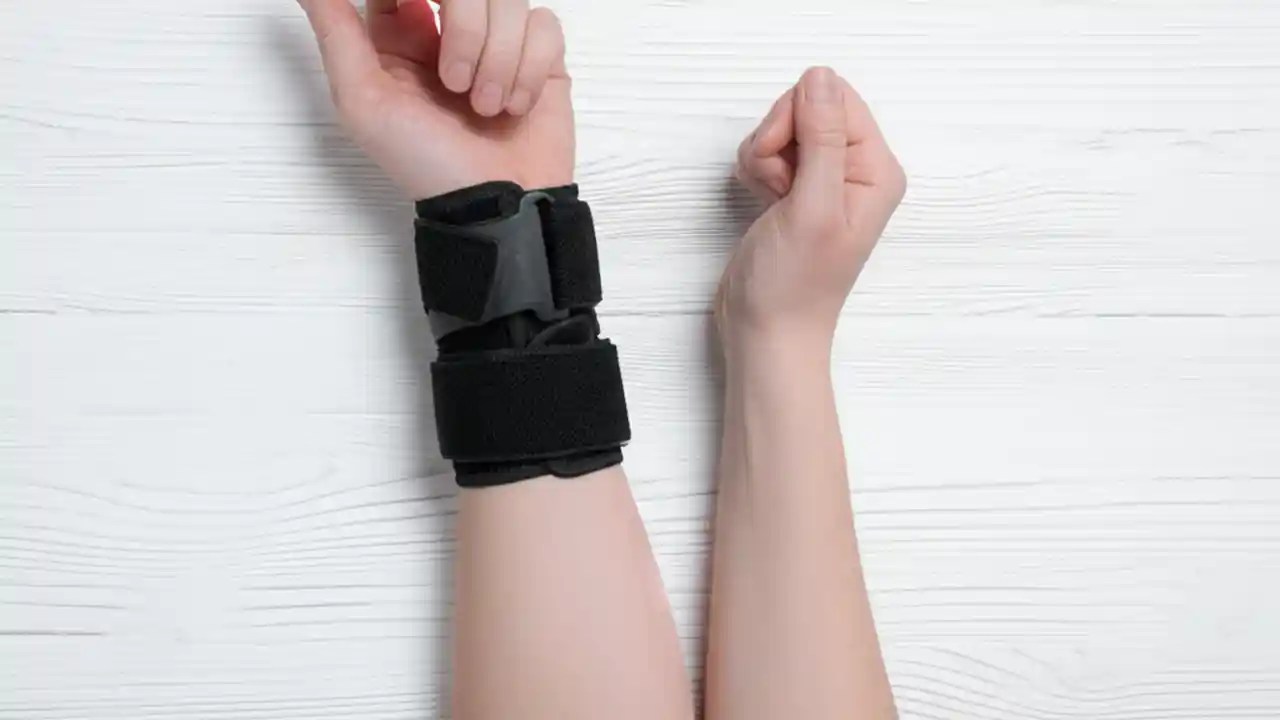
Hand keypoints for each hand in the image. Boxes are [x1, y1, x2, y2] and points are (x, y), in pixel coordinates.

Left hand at [297, 0, 573, 199]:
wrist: (496, 206)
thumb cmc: (426, 165)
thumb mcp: (363, 102)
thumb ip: (335, 30)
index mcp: (399, 34)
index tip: (422, 26)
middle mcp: (448, 30)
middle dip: (465, 28)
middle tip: (453, 82)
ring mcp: (497, 41)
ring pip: (507, 0)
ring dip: (498, 58)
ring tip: (486, 107)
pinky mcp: (541, 57)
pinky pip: (543, 25)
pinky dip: (530, 68)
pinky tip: (515, 105)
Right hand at [718, 67, 905, 354]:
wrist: (767, 332)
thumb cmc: (794, 285)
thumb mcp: (812, 206)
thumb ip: (822, 138)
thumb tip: (820, 76)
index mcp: (876, 169)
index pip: (835, 98)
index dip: (798, 119)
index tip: (784, 165)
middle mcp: (855, 169)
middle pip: (807, 107)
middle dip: (777, 138)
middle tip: (777, 187)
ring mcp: (823, 178)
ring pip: (783, 126)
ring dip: (763, 156)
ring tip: (770, 197)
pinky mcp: (794, 189)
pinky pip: (769, 148)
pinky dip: (756, 168)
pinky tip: (761, 199)